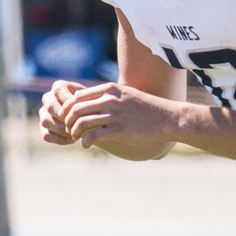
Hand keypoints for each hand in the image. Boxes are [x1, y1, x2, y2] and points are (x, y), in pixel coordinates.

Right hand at [39, 80, 86, 144]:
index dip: (70, 103)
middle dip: (65, 118)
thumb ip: (84, 98)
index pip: (58, 91)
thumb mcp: (91, 98)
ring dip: (62, 130)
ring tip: (76, 134)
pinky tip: (72, 140)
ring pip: (46, 121)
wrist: (91, 116)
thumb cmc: (92, 104)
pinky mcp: (43, 127)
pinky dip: (59, 139)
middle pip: (50, 107)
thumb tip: (77, 98)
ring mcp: (43, 113)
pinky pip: (46, 135)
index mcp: (59, 87)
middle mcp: (48, 98)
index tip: (82, 111)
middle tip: (78, 125)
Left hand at [62, 82, 180, 149]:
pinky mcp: (120, 130)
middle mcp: (110, 100)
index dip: (68, 109)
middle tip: (69, 130)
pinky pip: (94, 136)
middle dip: (68, 122)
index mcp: (109, 89)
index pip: (77, 97)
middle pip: (76, 110)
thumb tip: (91, 101)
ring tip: (76, 138)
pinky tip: (87, 146)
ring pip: (82, 123)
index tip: (68, 118)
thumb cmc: (146, 108)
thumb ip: (108, 96)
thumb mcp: (125, 94)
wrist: (167, 118)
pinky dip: (86, 142)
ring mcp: (115, 115)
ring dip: (74, 132)